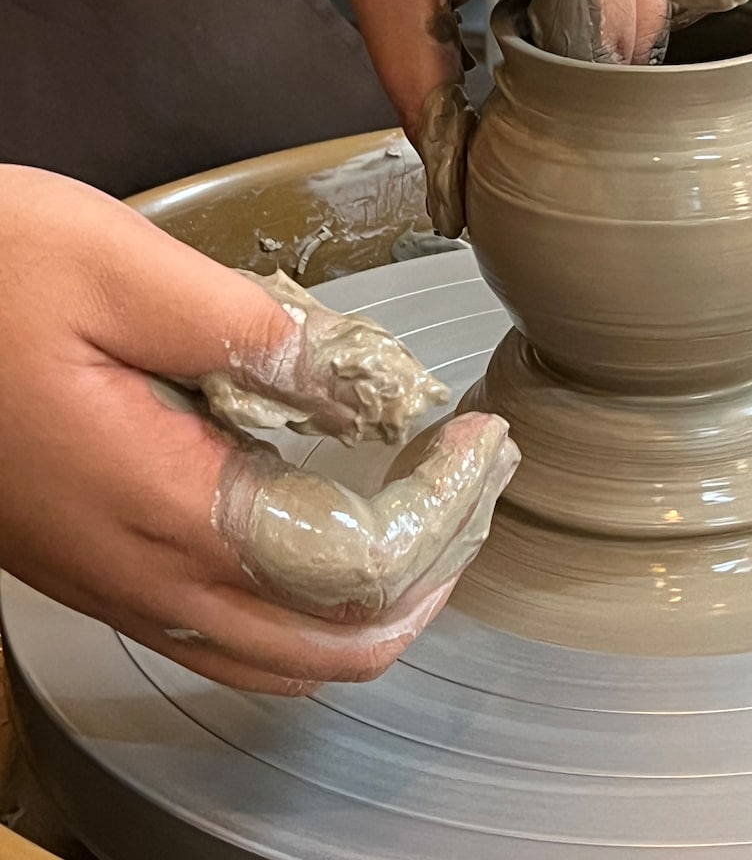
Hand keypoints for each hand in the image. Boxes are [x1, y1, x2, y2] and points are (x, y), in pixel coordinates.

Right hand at [0, 167, 516, 694]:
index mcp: (167, 506)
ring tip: (424, 512)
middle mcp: (146, 576)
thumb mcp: (121, 268)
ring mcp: (115, 587)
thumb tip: (371, 391)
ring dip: (374, 605)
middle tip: (473, 488)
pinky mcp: (95, 569)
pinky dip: (306, 609)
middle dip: (430, 576)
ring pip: (278, 660)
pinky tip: (324, 529)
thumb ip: (259, 336)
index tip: (480, 439)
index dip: (442, 512)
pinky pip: (226, 636)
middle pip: (332, 647)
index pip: (357, 566)